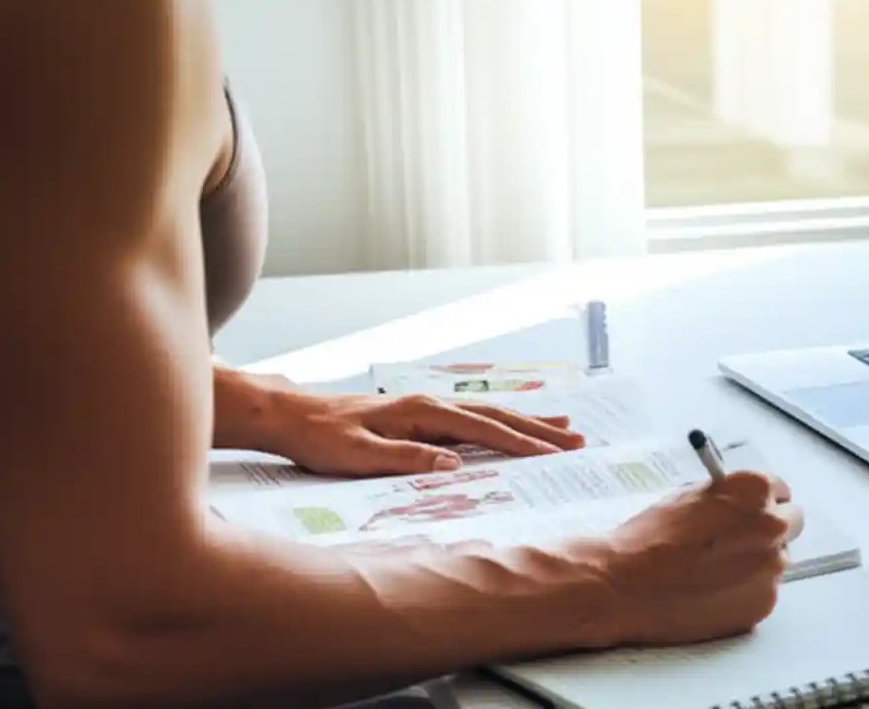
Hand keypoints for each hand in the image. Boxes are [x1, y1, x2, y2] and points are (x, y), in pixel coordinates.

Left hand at [266, 391, 585, 476]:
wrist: (290, 415)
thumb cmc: (320, 437)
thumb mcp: (358, 455)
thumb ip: (406, 459)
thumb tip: (453, 465)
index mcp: (421, 412)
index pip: (481, 430)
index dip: (519, 444)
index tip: (552, 456)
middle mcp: (430, 404)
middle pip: (496, 417)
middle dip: (538, 430)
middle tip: (578, 441)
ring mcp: (427, 408)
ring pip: (488, 415)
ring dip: (527, 423)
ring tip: (563, 427)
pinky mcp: (420, 417)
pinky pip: (472, 419)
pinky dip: (501, 422)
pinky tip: (511, 426)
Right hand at [593, 471, 802, 646]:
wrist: (627, 583)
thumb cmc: (649, 538)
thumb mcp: (689, 496)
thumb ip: (727, 497)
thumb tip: (741, 504)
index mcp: (754, 490)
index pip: (781, 490)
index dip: (762, 501)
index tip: (753, 510)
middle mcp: (771, 526)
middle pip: (792, 523)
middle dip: (769, 529)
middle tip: (742, 539)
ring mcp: (771, 567)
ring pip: (777, 560)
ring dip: (757, 561)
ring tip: (715, 569)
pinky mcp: (763, 603)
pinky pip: (764, 592)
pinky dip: (746, 591)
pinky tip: (712, 590)